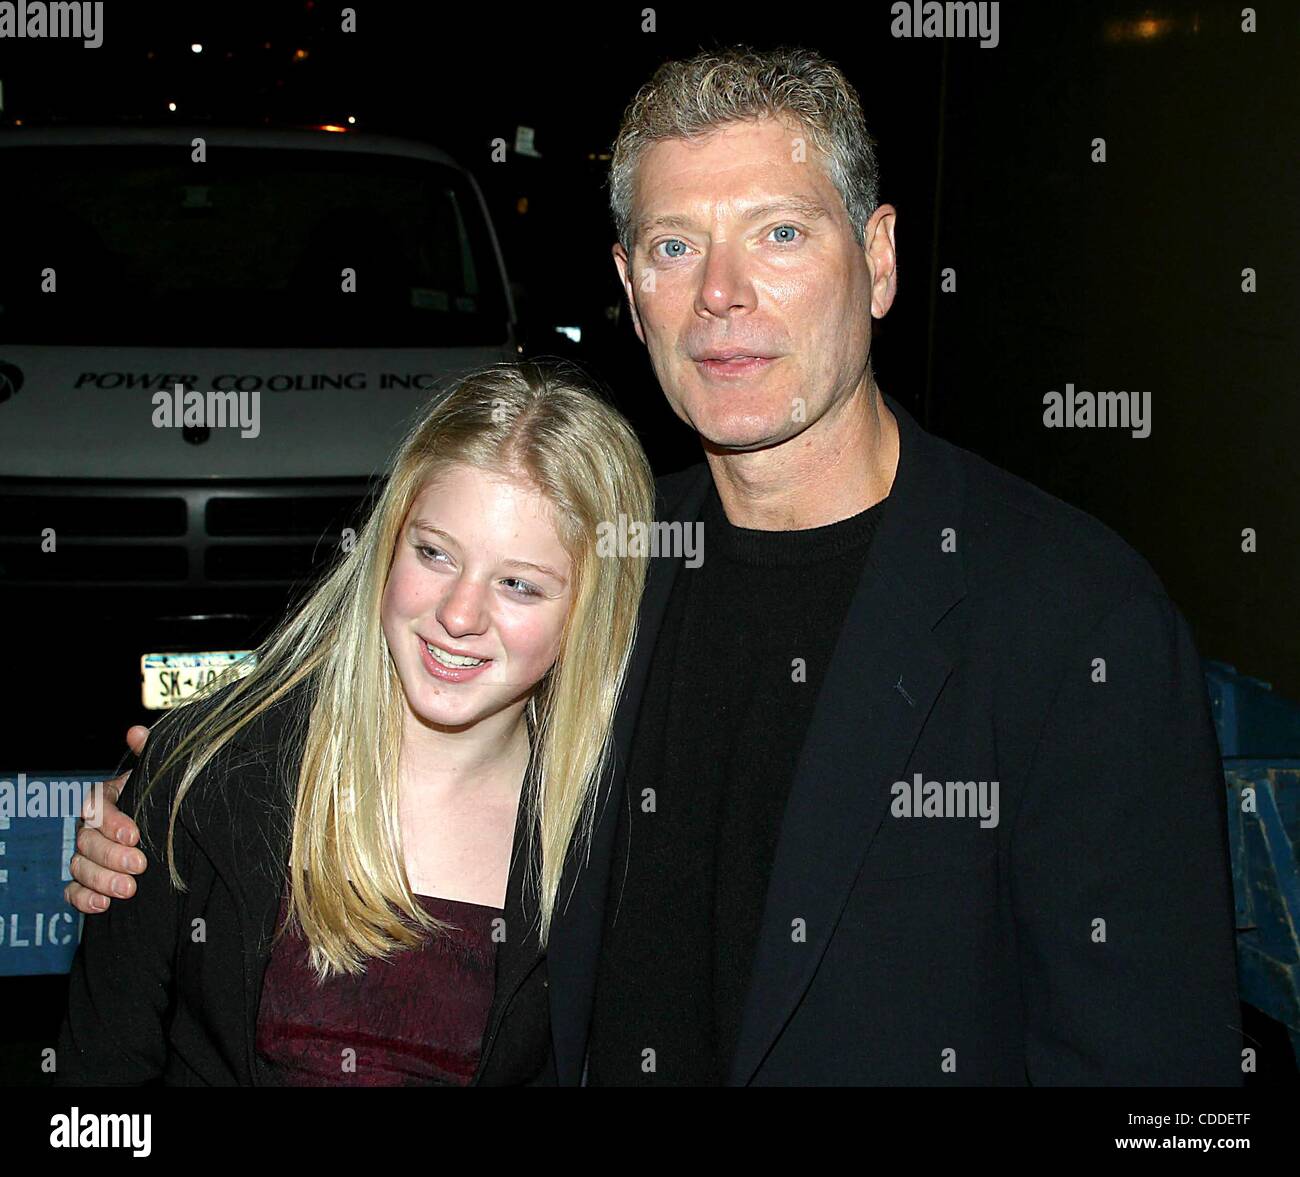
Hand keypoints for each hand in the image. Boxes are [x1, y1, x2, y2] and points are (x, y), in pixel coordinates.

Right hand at [64, 725, 150, 912]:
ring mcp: (86, 855)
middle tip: (139, 865)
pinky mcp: (86, 881)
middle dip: (111, 856)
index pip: (96, 808)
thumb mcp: (159, 778)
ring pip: (79, 867)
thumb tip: (137, 732)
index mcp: (104, 801)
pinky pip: (73, 891)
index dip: (111, 822)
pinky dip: (83, 899)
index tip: (134, 835)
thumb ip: (149, 754)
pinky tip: (103, 905)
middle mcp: (90, 828)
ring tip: (128, 890)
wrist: (167, 831)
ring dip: (102, 880)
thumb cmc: (160, 801)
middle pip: (86, 841)